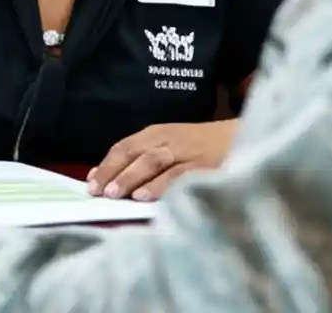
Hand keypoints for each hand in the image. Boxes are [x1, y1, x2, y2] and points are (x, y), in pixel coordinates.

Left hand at [87, 120, 236, 200]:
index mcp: (156, 134)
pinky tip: (147, 197)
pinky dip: (161, 185)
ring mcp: (186, 152)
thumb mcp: (167, 146)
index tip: (89, 186)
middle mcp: (167, 140)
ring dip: (132, 177)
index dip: (105, 166)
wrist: (241, 136)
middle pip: (134, 153)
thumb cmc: (199, 146)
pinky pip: (179, 175)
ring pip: (153, 162)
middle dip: (114, 173)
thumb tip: (99, 177)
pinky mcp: (204, 165)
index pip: (123, 147)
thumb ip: (137, 160)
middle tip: (99, 192)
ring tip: (117, 194)